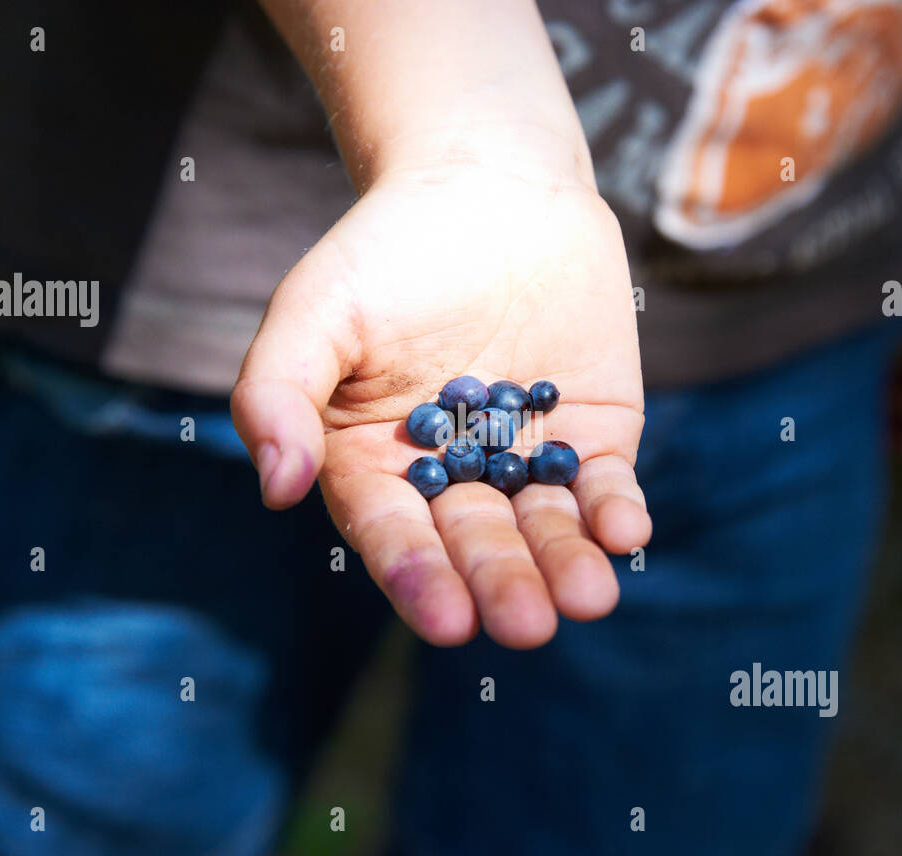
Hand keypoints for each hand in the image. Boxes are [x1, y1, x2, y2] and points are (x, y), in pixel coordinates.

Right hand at [231, 161, 650, 648]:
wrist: (489, 184)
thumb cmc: (387, 249)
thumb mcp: (315, 308)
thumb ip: (279, 390)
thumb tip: (276, 487)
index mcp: (375, 465)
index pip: (394, 532)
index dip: (419, 575)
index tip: (448, 621)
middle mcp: (451, 478)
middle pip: (476, 540)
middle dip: (501, 582)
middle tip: (525, 625)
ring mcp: (524, 461)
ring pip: (544, 526)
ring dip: (565, 564)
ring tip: (587, 599)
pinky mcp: (591, 436)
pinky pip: (603, 484)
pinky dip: (614, 509)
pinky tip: (625, 532)